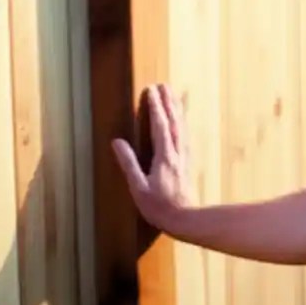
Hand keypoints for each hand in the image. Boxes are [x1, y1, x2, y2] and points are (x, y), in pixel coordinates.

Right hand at [111, 84, 193, 233]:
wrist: (186, 219)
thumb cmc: (159, 207)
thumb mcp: (138, 187)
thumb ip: (128, 163)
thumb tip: (117, 142)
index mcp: (164, 156)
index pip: (159, 125)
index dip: (155, 107)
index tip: (150, 90)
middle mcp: (177, 152)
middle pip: (174, 121)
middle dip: (168, 102)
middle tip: (164, 84)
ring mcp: (184, 156)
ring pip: (182, 127)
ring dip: (177, 109)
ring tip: (174, 95)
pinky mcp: (188, 162)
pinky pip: (185, 136)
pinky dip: (183, 123)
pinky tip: (182, 121)